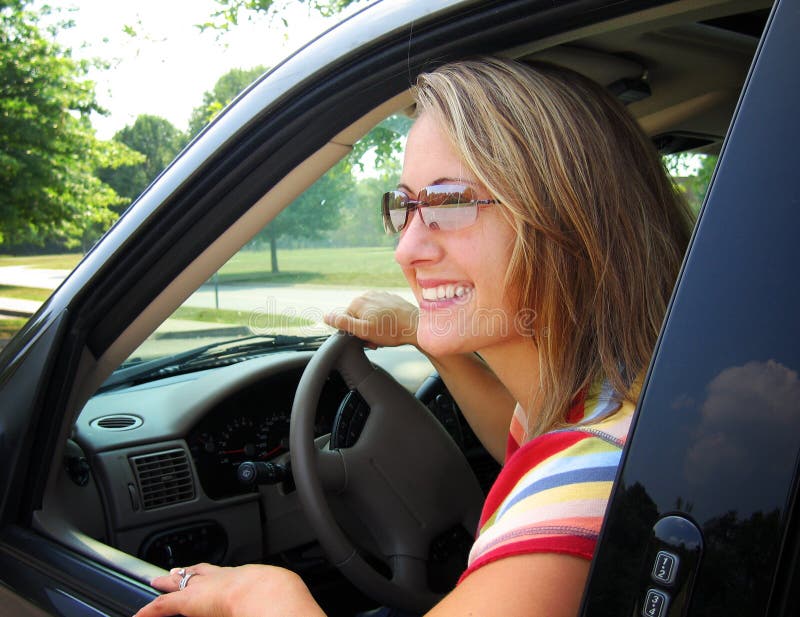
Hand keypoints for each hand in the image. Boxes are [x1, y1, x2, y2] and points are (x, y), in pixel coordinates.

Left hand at [134, 563, 325, 616]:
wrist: (268, 595)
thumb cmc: (280, 596)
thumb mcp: (281, 592)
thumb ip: (274, 594)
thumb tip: (290, 606)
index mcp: (244, 577)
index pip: (224, 573)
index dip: (214, 572)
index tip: (208, 571)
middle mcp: (222, 578)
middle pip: (201, 572)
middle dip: (189, 572)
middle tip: (177, 571)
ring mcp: (205, 589)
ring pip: (181, 583)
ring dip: (169, 584)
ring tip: (156, 583)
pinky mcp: (188, 603)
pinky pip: (163, 606)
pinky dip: (151, 610)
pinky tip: (139, 614)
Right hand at [325, 291, 418, 348]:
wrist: (416, 326)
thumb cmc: (392, 331)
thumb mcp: (363, 331)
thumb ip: (343, 323)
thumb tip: (326, 316)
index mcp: (358, 302)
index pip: (347, 320)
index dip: (355, 333)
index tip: (366, 339)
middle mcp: (368, 295)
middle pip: (359, 317)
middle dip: (365, 329)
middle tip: (376, 339)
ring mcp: (380, 295)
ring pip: (370, 314)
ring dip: (374, 326)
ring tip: (385, 334)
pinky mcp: (391, 299)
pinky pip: (381, 311)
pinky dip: (384, 320)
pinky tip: (391, 328)